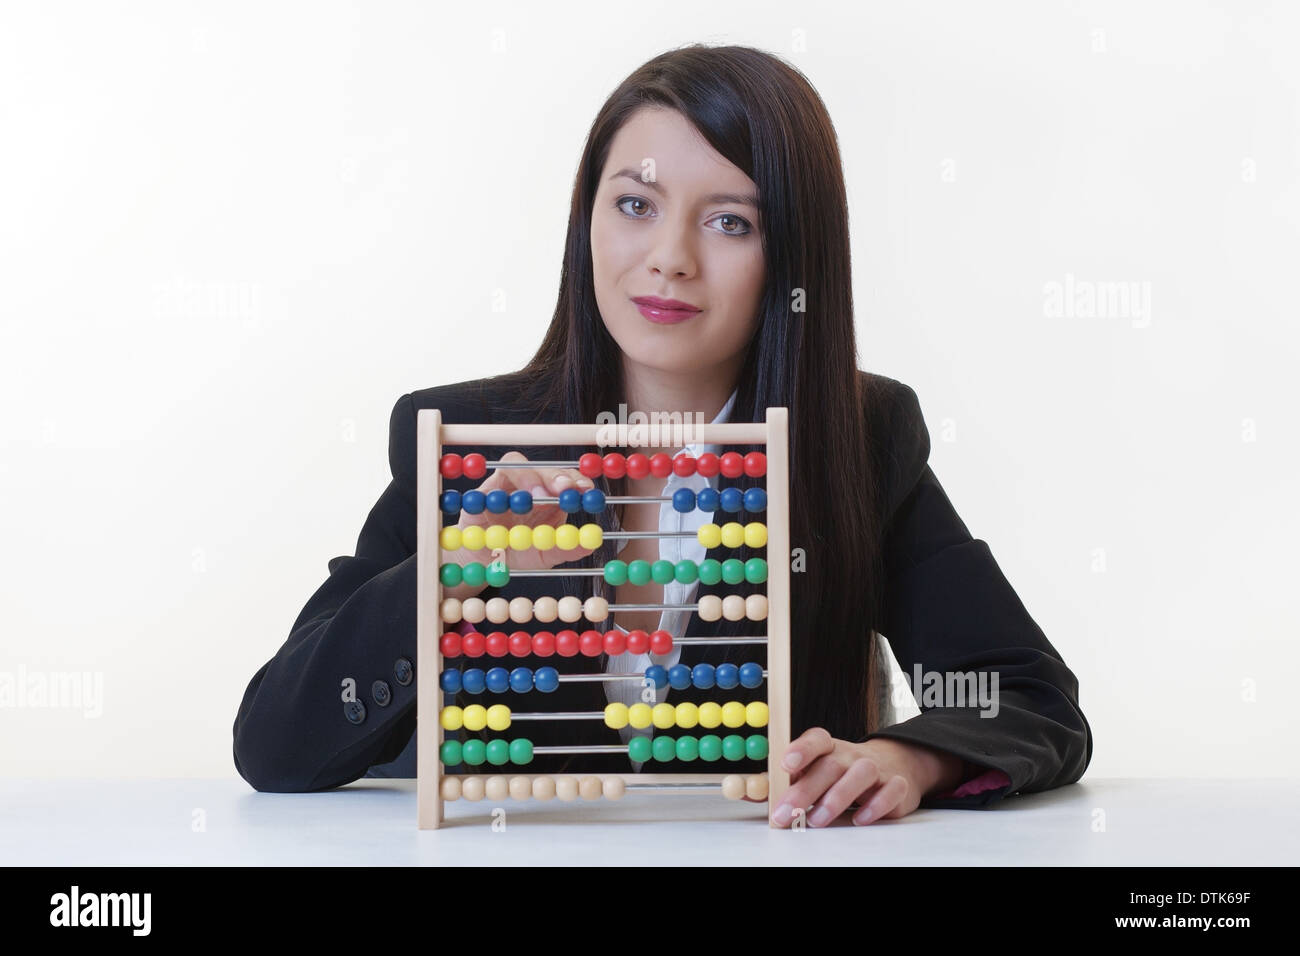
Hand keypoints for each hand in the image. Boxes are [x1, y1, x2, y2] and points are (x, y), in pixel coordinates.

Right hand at [442, 451, 599, 598]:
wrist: (486, 561)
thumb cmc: (520, 551)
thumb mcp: (545, 555)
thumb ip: (566, 549)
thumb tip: (591, 545)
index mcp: (552, 497)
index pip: (568, 478)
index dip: (579, 480)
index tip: (587, 491)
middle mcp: (531, 485)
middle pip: (545, 468)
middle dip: (557, 476)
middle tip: (565, 490)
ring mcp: (506, 484)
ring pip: (516, 465)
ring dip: (528, 477)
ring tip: (537, 496)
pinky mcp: (483, 490)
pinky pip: (491, 481)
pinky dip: (498, 488)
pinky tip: (505, 501)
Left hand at [763, 728, 962, 827]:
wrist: (892, 767)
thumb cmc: (841, 773)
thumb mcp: (812, 773)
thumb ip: (781, 783)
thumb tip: (744, 790)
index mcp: (828, 748)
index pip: (816, 740)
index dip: (800, 749)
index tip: (785, 764)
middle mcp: (850, 755)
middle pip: (829, 765)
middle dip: (805, 790)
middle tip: (786, 813)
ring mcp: (876, 768)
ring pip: (860, 774)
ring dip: (837, 797)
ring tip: (818, 819)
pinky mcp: (896, 786)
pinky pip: (890, 791)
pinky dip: (875, 805)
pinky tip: (859, 819)